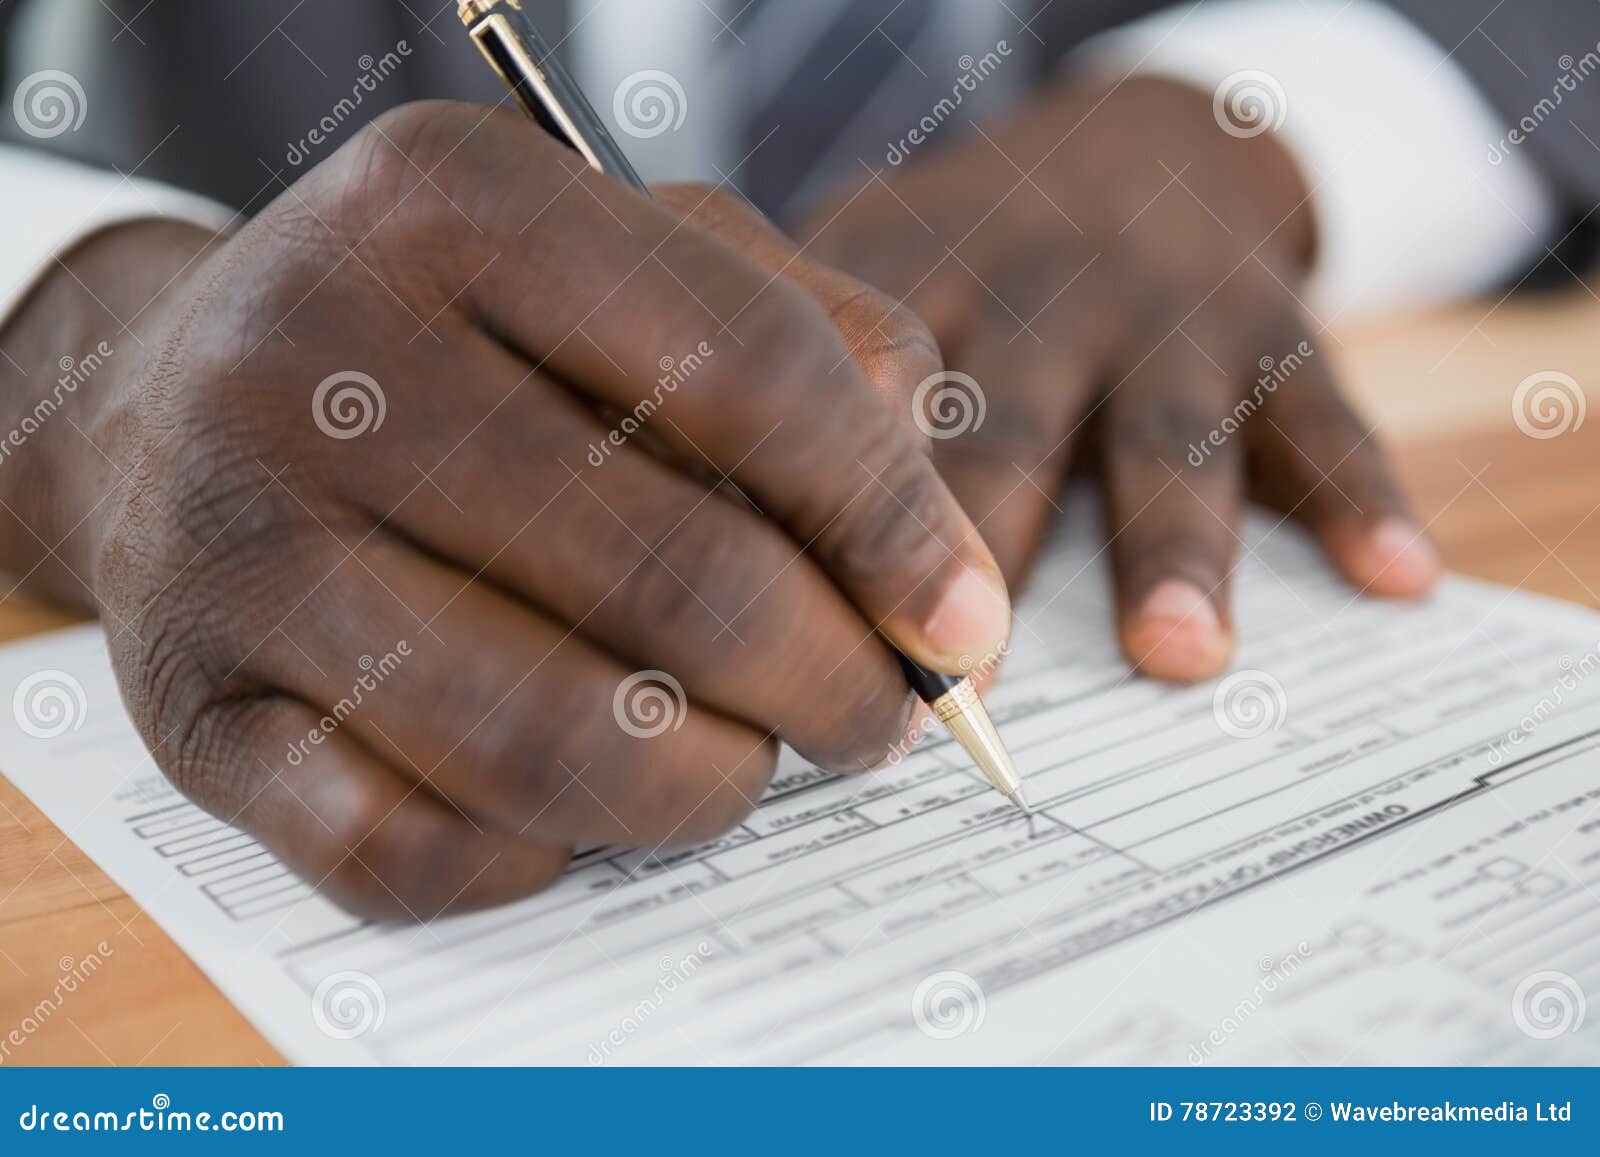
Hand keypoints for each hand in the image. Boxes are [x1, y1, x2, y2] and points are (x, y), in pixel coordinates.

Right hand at [0, 102, 1010, 918]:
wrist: (165, 400)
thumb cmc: (458, 337)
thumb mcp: (631, 262)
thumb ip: (818, 345)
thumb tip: (938, 545)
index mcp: (452, 204)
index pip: (749, 368)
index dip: (892, 517)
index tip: (963, 622)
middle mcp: (316, 358)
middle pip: (670, 572)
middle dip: (827, 681)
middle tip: (874, 718)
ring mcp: (236, 545)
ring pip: (549, 739)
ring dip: (703, 784)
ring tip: (742, 763)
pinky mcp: (192, 713)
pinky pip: (412, 850)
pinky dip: (542, 856)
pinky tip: (582, 807)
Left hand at [799, 76, 1439, 681]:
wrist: (1137, 144)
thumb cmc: (973, 255)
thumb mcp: (870, 261)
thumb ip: (797, 370)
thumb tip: (699, 535)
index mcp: (919, 284)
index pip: (864, 406)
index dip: (834, 514)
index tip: (809, 630)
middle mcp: (1038, 296)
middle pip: (1003, 431)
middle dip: (982, 547)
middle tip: (967, 674)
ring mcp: (1165, 314)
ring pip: (1167, 434)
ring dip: (1173, 545)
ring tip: (1175, 654)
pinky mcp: (1276, 330)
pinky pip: (1327, 414)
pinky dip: (1360, 495)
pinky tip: (1393, 578)